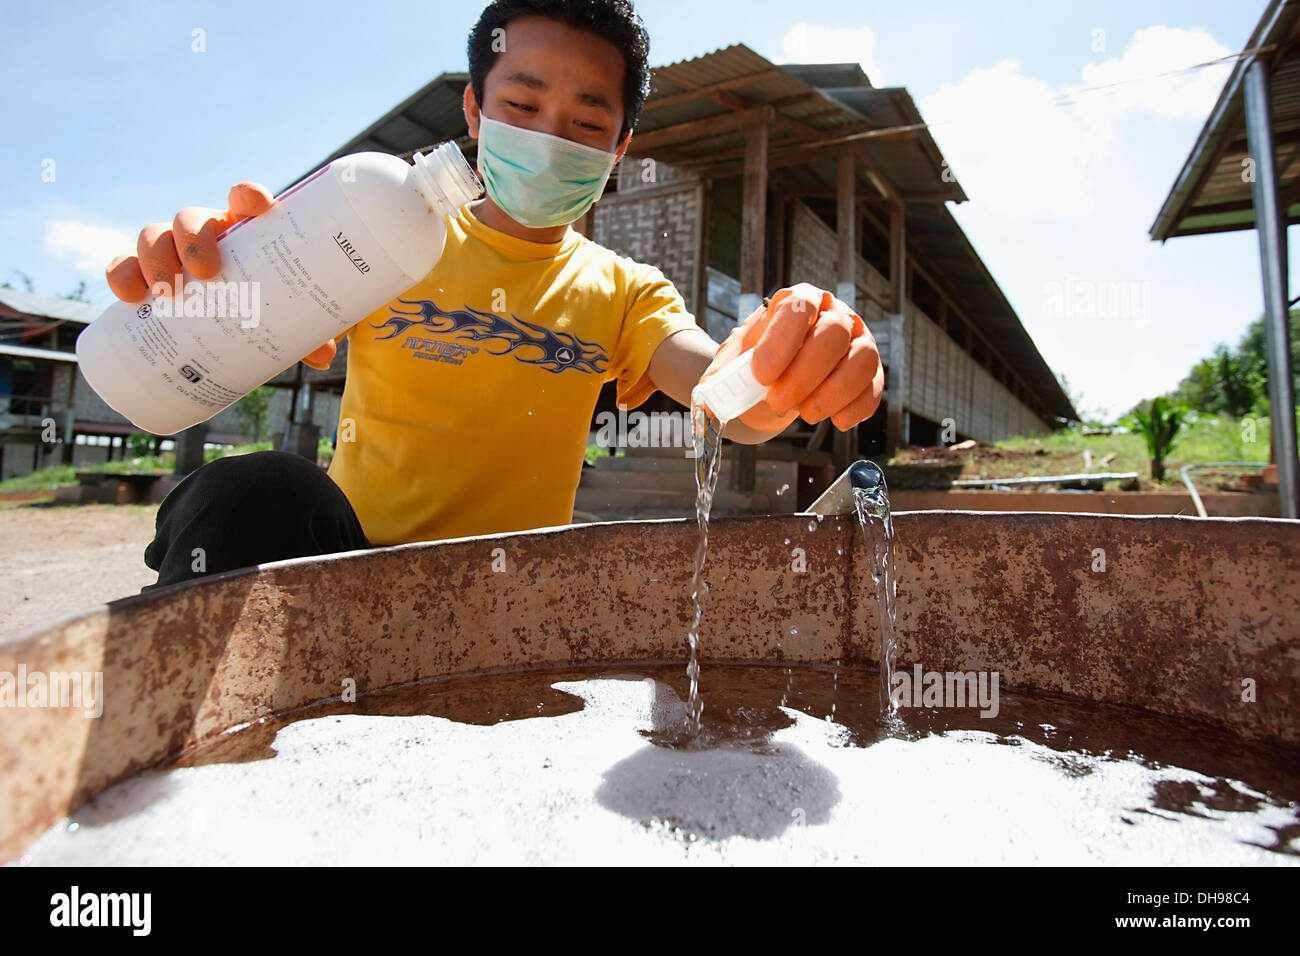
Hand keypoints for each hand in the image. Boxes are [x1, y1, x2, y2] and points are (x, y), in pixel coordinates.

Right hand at [104, 182, 336, 369]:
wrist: (243, 320)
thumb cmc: (273, 306)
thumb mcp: (294, 315)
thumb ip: (310, 331)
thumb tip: (322, 356)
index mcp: (247, 231)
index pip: (245, 199)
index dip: (248, 196)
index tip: (257, 207)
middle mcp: (209, 235)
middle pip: (191, 217)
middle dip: (192, 238)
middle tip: (205, 272)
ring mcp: (175, 252)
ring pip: (154, 236)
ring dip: (155, 258)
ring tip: (166, 291)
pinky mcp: (149, 274)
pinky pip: (126, 266)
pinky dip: (122, 275)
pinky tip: (129, 297)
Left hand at [700, 283, 883, 431]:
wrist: (770, 387)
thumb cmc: (753, 370)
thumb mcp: (731, 368)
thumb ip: (723, 379)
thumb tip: (714, 402)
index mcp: (796, 301)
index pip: (797, 309)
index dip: (781, 342)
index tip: (761, 375)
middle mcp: (833, 313)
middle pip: (833, 333)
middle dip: (804, 373)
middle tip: (778, 401)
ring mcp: (856, 340)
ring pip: (862, 358)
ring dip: (833, 392)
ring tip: (806, 414)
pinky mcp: (870, 371)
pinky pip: (874, 386)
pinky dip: (856, 407)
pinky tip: (836, 421)